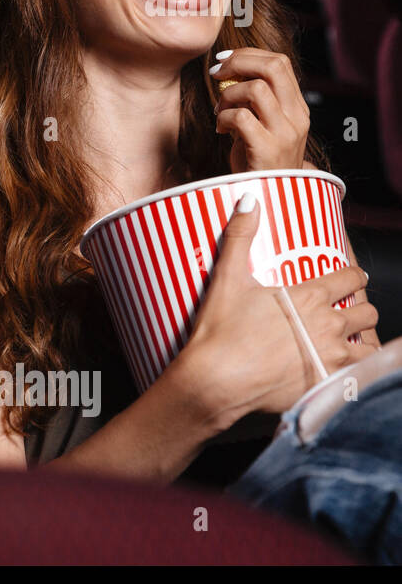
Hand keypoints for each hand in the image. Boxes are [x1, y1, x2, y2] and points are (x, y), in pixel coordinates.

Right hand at [171, 193, 378, 432]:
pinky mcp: (325, 384)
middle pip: (367, 312)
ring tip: (348, 342)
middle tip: (345, 311)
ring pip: (368, 345)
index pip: (351, 278)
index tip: (349, 279)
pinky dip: (354, 371)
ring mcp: (330, 357)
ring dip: (362, 341)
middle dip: (360, 309)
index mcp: (309, 296)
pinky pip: (357, 377)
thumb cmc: (220, 331)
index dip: (354, 276)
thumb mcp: (226, 278)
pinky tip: (340, 369)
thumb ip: (240, 236)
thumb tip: (248, 199)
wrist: (215, 381)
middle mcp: (328, 326)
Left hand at [211, 47, 310, 171]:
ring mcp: (285, 133)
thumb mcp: (261, 124)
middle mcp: (297, 117)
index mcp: (297, 107)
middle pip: (273, 66)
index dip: (248, 54)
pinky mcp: (267, 149)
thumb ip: (253, 100)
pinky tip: (221, 130)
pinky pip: (241, 117)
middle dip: (238, 62)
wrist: (268, 197)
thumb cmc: (257, 159)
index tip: (224, 60)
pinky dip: (223, 118)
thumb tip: (228, 71)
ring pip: (256, 89)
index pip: (280, 62)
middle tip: (217, 73)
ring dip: (228, 95)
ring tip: (219, 111)